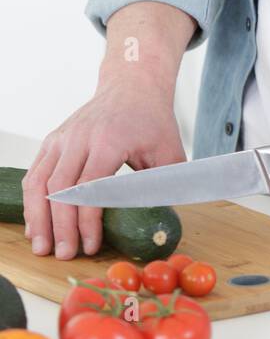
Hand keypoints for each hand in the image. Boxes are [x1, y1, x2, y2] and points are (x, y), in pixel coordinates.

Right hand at [23, 71, 184, 260]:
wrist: (132, 85)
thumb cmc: (152, 119)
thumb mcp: (169, 150)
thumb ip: (165, 185)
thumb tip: (162, 222)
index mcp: (109, 140)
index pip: (89, 188)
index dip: (86, 221)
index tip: (90, 245)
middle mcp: (80, 137)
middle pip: (59, 188)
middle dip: (59, 226)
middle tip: (63, 253)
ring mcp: (63, 137)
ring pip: (39, 181)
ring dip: (37, 217)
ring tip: (42, 245)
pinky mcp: (53, 140)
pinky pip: (35, 173)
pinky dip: (32, 200)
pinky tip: (36, 222)